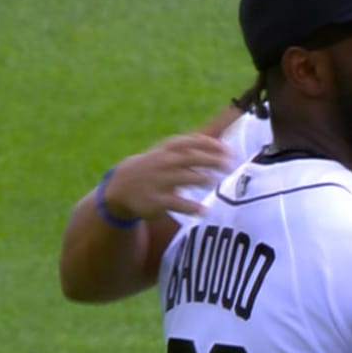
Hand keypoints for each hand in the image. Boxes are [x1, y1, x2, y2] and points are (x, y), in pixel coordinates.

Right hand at [99, 131, 232, 221]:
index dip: (210, 144)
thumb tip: (224, 146)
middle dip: (211, 160)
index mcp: (168, 150)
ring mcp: (159, 181)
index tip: (228, 150)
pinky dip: (190, 206)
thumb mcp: (167, 152)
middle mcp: (164, 163)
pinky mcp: (156, 200)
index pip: (190, 142)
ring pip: (183, 178)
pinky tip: (203, 210)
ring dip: (201, 178)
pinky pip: (175, 203)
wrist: (122, 186)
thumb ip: (192, 147)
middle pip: (190, 158)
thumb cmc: (155, 166)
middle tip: (229, 165)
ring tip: (214, 181)